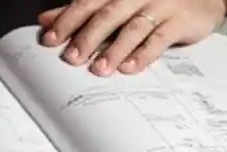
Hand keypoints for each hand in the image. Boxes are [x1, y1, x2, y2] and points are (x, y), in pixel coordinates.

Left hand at [38, 0, 226, 75]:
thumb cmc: (155, 1)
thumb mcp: (117, 2)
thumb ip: (83, 10)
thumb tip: (46, 19)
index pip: (88, 1)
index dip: (68, 19)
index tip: (50, 39)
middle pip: (108, 14)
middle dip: (87, 36)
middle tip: (71, 58)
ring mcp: (160, 5)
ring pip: (133, 27)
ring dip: (114, 49)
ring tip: (98, 69)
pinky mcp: (180, 21)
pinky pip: (159, 38)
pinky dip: (143, 54)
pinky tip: (130, 68)